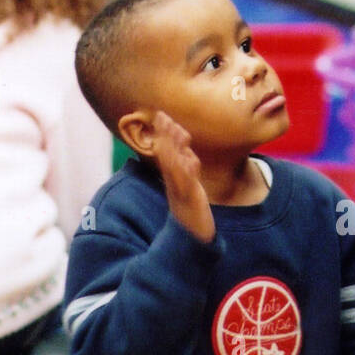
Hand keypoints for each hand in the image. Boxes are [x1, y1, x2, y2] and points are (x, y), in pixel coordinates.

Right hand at [153, 110, 213, 242]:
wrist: (192, 239)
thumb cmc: (191, 212)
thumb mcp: (188, 188)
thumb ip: (187, 170)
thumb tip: (187, 153)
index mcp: (172, 179)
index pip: (166, 153)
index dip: (164, 135)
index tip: (162, 115)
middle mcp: (174, 183)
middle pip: (167, 156)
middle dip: (165, 136)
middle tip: (163, 116)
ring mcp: (181, 191)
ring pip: (175, 167)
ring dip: (174, 148)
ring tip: (176, 130)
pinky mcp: (191, 201)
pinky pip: (188, 184)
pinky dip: (188, 171)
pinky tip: (190, 158)